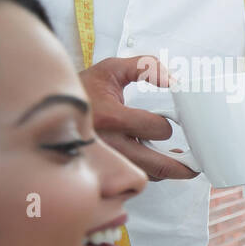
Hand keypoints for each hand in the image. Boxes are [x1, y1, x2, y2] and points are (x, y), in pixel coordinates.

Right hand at [80, 56, 197, 180]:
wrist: (50, 106)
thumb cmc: (85, 88)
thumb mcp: (112, 69)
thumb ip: (145, 66)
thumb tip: (173, 80)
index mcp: (110, 116)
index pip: (156, 129)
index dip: (167, 125)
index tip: (169, 121)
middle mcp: (106, 142)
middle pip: (156, 164)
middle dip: (180, 166)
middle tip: (194, 166)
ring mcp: (103, 160)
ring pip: (145, 175)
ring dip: (164, 171)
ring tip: (178, 165)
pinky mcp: (100, 171)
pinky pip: (130, 179)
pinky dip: (146, 174)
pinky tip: (155, 165)